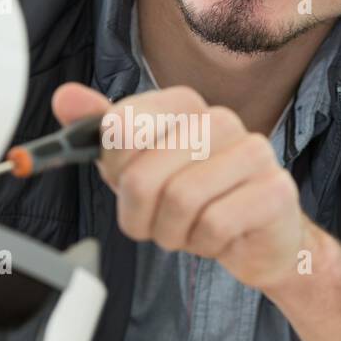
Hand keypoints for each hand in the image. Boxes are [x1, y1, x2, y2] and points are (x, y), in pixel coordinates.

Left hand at [52, 81, 307, 296]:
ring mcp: (254, 152)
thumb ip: (100, 132)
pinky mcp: (275, 190)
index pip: (122, 128)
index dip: (116, 170)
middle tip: (158, 220)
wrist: (257, 238)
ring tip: (188, 229)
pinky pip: (215, 224)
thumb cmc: (195, 198)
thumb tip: (64, 98)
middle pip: (146, 174)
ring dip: (173, 232)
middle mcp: (220, 119)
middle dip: (142, 213)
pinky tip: (217, 237)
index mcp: (183, 104)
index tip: (127, 182)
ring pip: (181, 201)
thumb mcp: (137, 166)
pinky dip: (204, 243)